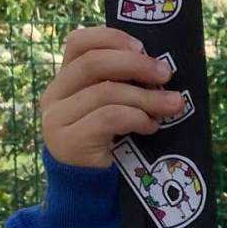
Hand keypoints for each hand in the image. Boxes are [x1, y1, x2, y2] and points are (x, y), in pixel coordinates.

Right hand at [40, 25, 183, 169]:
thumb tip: (161, 67)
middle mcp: (55, 95)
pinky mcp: (67, 142)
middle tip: (165, 75)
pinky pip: (107, 117)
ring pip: (105, 91)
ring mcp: (56, 119)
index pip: (79, 42)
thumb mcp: (118, 105)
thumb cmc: (113, 141)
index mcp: (66, 78)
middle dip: (136, 65)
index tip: (143, 47)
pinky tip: (149, 127)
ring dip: (146, 97)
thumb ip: (127, 83)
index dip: (112, 38)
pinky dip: (136, 118)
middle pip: (93, 63)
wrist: (93, 189)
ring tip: (171, 106)